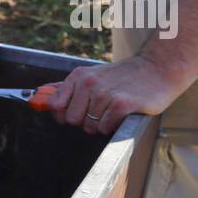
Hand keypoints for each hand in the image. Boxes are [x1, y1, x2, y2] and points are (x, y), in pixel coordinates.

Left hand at [45, 56, 184, 134]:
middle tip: (101, 110)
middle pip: (71, 120)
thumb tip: (39, 98)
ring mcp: (105, 94)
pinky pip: (105, 128)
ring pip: (89, 127)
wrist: (158, 69)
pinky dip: (113, 126)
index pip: (54, 106)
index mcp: (79, 76)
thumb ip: (67, 88)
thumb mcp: (92, 75)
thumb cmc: (124, 77)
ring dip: (101, 124)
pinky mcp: (121, 104)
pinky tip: (122, 114)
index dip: (63, 115)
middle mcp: (89, 83)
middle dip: (84, 121)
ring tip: (113, 110)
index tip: (75, 113)